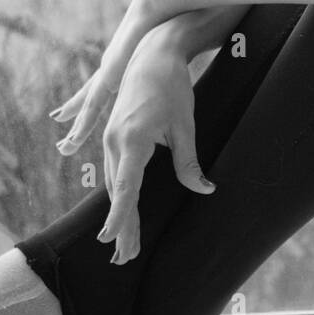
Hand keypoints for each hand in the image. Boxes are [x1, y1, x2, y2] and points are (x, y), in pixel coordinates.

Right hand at [51, 24, 214, 265]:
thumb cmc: (172, 88)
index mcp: (132, 140)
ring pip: (113, 184)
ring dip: (119, 213)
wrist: (151, 56)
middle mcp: (114, 142)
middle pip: (117, 193)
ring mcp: (109, 138)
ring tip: (126, 244)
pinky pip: (114, 172)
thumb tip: (204, 190)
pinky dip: (119, 194)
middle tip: (126, 258)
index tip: (114, 241)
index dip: (120, 217)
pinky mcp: (112, 135)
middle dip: (121, 226)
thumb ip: (189, 162)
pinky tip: (124, 211)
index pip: (126, 188)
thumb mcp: (185, 126)